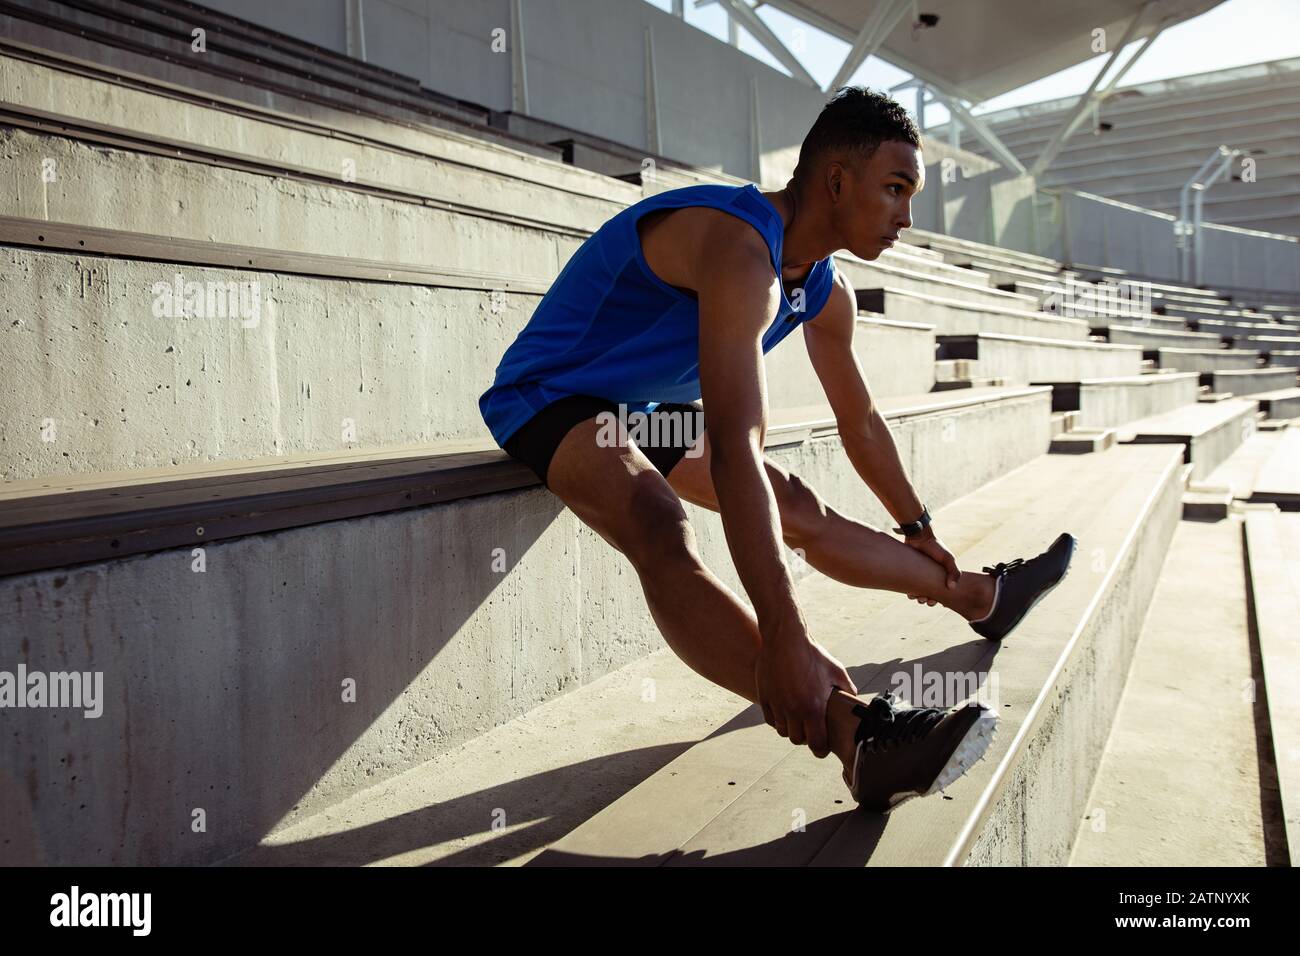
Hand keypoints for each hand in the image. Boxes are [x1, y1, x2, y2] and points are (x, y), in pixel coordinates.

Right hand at [754, 632, 857, 758]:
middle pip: (798, 740)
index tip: (822, 746)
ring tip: (797, 719)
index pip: (816, 744)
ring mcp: (777, 704)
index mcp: (813, 708)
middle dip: (806, 737)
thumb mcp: (836, 671)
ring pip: (783, 731)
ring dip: (791, 728)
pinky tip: (785, 711)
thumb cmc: (812, 654)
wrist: (785, 638)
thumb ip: (847, 689)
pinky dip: (778, 719)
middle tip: (810, 729)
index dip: (821, 749)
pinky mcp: (764, 697)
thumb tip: (855, 699)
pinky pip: (770, 719)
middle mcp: (793, 710)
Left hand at [903, 525, 959, 606]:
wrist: (918, 537)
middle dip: (929, 601)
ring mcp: (921, 575)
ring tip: (919, 598)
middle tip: (927, 600)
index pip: (944, 592)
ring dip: (920, 599)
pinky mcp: (910, 573)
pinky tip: (911, 594)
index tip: (940, 604)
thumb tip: (952, 588)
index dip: (943, 600)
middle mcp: (932, 577)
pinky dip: (910, 593)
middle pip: (931, 595)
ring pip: (920, 593)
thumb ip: (954, 572)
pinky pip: (910, 587)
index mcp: (943, 575)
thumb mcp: (948, 559)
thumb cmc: (935, 547)